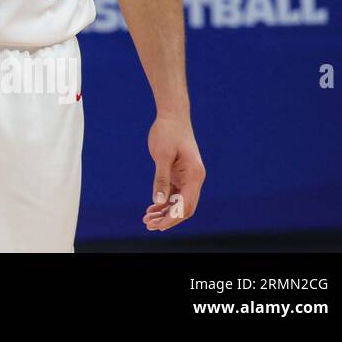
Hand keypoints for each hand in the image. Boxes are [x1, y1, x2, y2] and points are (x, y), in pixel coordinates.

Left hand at [142, 114, 205, 230]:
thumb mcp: (162, 155)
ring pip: (178, 202)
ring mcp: (187, 177)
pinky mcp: (179, 174)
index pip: (186, 205)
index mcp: (195, 176)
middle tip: (148, 225)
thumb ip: (161, 178)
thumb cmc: (168, 132)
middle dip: (168, 218)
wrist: (172, 116)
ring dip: (164, 211)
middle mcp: (194, 179)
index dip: (173, 218)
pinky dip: (164, 202)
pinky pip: (173, 193)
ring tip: (146, 219)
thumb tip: (158, 201)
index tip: (158, 226)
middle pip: (184, 207)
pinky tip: (151, 207)